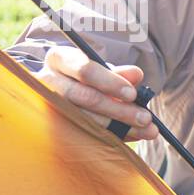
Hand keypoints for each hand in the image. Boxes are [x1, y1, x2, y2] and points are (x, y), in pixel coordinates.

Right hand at [34, 45, 157, 140]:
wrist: (63, 90)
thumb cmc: (87, 78)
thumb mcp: (102, 71)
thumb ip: (119, 73)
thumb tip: (136, 75)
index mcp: (60, 58)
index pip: (84, 70)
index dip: (110, 83)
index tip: (132, 94)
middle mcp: (47, 80)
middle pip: (84, 96)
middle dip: (117, 109)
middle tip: (145, 118)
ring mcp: (47, 105)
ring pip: (83, 118)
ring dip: (118, 126)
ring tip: (146, 130)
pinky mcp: (53, 125)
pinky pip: (83, 133)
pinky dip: (111, 135)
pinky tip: (131, 135)